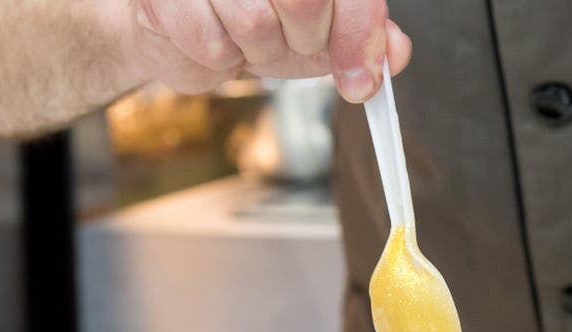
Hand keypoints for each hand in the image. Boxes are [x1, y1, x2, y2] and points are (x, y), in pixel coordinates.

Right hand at [128, 0, 411, 101]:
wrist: (176, 23)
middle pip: (305, 2)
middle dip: (303, 41)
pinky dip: (216, 59)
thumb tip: (395, 54)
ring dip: (254, 52)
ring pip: (255, 24)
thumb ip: (359, 37)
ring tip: (242, 37)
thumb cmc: (247, 18)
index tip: (362, 83)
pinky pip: (211, 42)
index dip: (361, 37)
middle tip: (286, 40)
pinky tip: (213, 39)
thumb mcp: (315, 30)